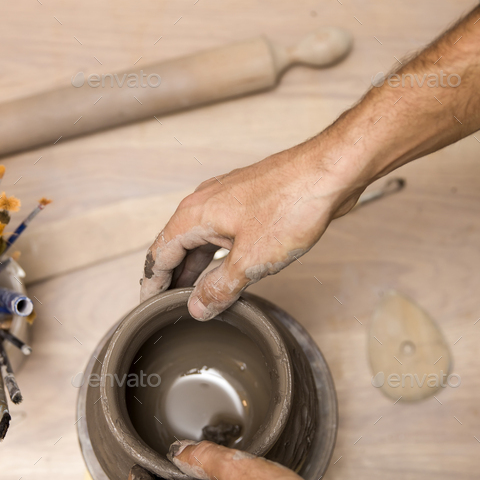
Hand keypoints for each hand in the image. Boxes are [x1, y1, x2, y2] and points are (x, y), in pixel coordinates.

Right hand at [139, 136, 361, 319]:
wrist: (330, 172)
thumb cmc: (292, 205)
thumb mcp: (251, 261)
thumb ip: (220, 287)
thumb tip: (198, 307)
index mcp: (195, 214)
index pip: (159, 254)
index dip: (152, 283)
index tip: (148, 305)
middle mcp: (205, 203)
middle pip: (178, 247)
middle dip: (173, 279)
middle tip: (171, 307)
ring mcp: (228, 200)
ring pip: (202, 241)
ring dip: (197, 269)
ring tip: (197, 297)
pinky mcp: (251, 203)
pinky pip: (223, 234)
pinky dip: (218, 257)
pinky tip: (228, 273)